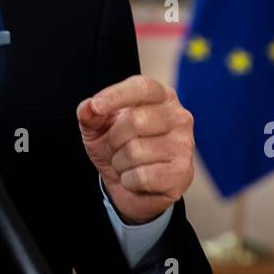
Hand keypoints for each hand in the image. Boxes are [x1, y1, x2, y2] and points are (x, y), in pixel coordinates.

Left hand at [76, 75, 194, 224]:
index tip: (96, 106)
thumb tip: (88, 108)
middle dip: (114, 139)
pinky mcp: (183, 173)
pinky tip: (136, 180)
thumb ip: (90, 113)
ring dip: (120, 163)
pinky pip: (143, 177)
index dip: (117, 95)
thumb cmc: (118, 148)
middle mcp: (179, 117)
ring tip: (127, 165)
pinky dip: (129, 181)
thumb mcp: (97, 128)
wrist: (131, 187)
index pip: (143, 87)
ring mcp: (184, 145)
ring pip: (135, 152)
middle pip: (135, 120)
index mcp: (162, 97)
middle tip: (116, 148)